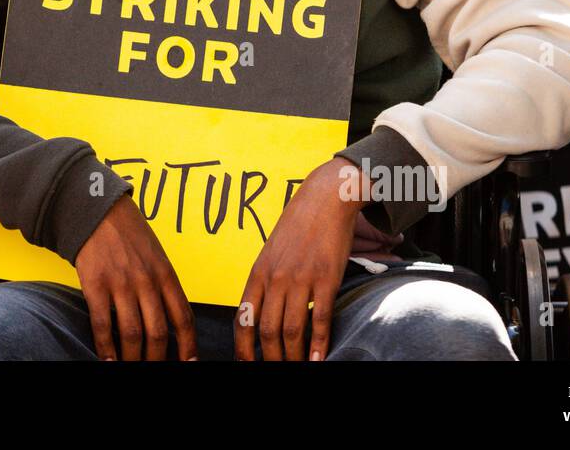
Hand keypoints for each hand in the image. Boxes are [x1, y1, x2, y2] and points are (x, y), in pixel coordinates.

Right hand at [74, 196, 196, 360]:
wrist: (97, 209)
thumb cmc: (129, 234)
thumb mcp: (157, 255)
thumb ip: (164, 284)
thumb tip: (172, 319)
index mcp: (166, 274)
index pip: (183, 318)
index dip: (188, 346)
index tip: (189, 364)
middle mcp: (146, 281)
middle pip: (158, 333)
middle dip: (156, 359)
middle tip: (153, 370)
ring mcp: (120, 283)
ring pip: (132, 334)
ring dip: (132, 358)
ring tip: (130, 368)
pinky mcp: (95, 284)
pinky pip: (102, 324)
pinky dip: (105, 347)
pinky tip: (107, 360)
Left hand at [235, 157, 367, 360]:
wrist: (324, 199)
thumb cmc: (297, 226)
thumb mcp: (270, 251)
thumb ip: (264, 280)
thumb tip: (258, 311)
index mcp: (258, 273)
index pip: (243, 319)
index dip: (243, 348)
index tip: (245, 364)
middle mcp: (275, 278)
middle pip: (267, 331)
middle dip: (270, 358)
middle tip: (276, 370)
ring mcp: (301, 279)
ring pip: (292, 330)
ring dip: (293, 356)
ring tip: (297, 367)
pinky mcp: (326, 279)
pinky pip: (320, 319)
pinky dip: (318, 344)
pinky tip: (318, 358)